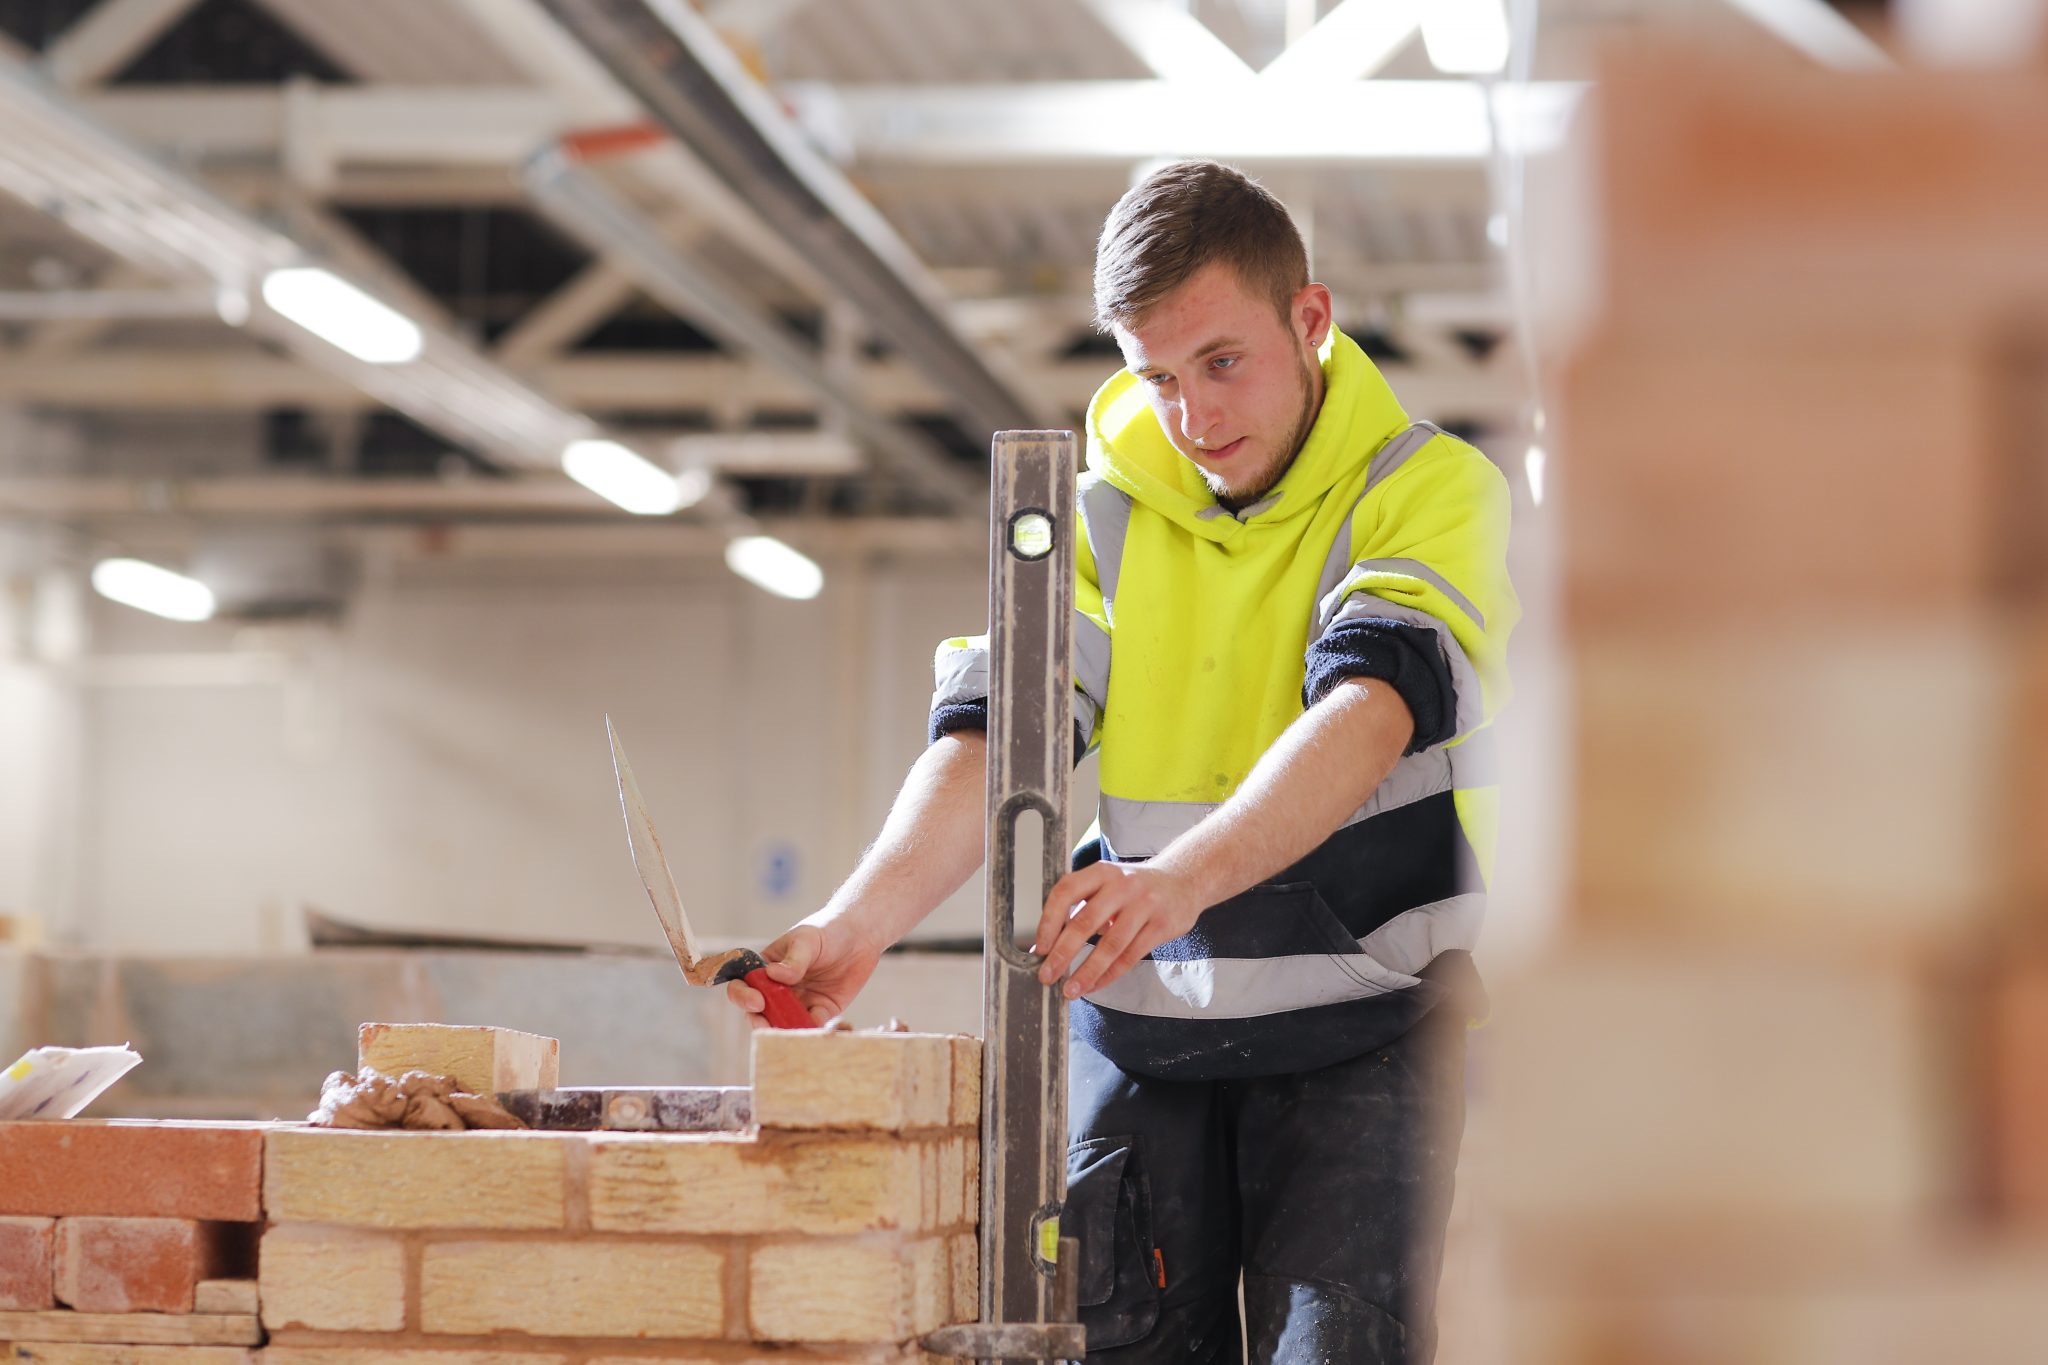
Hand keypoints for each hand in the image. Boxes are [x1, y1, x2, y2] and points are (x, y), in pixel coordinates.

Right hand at [726, 915, 885, 1028]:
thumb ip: (793, 959)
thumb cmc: (827, 930)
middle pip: (760, 1011)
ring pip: (785, 1022)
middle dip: (761, 1021)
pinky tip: (816, 1026)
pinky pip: (812, 1025)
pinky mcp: (822, 1010)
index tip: (757, 1001)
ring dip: (785, 1029)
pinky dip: (811, 1029)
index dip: (743, 996)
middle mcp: (778, 988)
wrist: (861, 935)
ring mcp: (799, 1001)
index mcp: (766, 968)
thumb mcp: (807, 940)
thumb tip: (775, 975)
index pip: (744, 985)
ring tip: (792, 1031)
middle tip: (767, 1025)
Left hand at [1032, 862, 1204, 999]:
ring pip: (1110, 945)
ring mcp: (1144, 905)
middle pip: (1085, 921)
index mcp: (1101, 872)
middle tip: (1047, 975)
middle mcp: (1122, 885)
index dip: (1050, 921)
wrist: (1184, 880)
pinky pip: (1130, 956)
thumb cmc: (1136, 887)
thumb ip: (1080, 908)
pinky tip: (1095, 984)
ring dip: (1087, 971)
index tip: (1040, 947)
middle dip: (1063, 953)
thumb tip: (1048, 947)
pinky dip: (1109, 974)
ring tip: (1070, 989)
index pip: (1066, 892)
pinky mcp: (1161, 926)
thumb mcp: (1107, 884)